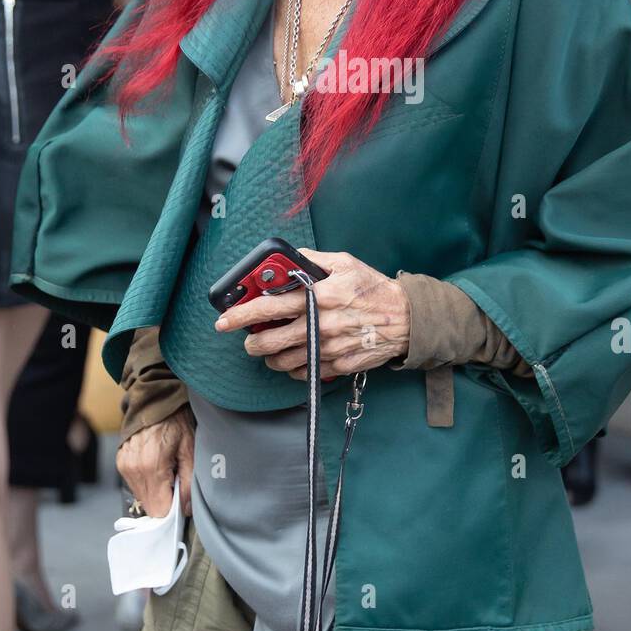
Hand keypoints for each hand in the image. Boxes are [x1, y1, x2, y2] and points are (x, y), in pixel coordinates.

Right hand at [116, 406, 194, 517]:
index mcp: (151, 466)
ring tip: (166, 468)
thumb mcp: (190, 449)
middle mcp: (133, 469)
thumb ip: (189, 482)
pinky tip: (156, 463)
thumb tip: (185, 509)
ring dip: (155, 489)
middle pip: (149, 506)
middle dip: (164, 499)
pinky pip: (134, 484)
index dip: (172, 509)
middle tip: (176, 478)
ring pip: (141, 496)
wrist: (155, 399)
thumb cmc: (176, 421)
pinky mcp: (120, 462)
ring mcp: (124, 465)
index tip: (181, 498)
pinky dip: (146, 480)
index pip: (158, 510)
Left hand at [214, 248, 411, 380]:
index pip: (269, 307)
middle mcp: (320, 325)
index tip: (224, 319)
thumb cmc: (375, 289)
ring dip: (269, 356)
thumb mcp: (345, 264)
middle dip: (251, 342)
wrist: (406, 319)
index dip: (241, 314)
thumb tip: (289, 258)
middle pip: (269, 341)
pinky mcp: (337, 365)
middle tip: (248, 338)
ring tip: (269, 349)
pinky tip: (294, 358)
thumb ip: (314, 261)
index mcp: (318, 297)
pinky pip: (303, 372)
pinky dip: (293, 368)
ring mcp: (328, 348)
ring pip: (282, 361)